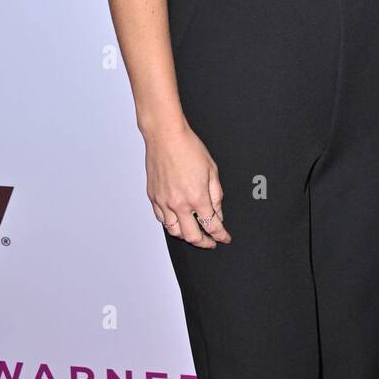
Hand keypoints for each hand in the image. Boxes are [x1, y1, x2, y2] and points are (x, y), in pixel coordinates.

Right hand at [145, 123, 231, 247]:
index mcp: (197, 197)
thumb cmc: (189, 148)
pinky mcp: (153, 197)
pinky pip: (162, 219)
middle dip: (204, 242)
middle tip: (211, 242)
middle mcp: (179, 204)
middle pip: (192, 236)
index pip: (211, 225)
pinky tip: (178, 221)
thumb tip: (218, 213)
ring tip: (194, 233)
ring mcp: (164, 202)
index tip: (225, 238)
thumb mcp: (212, 170)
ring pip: (174, 231)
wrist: (165, 136)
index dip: (221, 235)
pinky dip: (171, 224)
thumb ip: (216, 195)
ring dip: (186, 236)